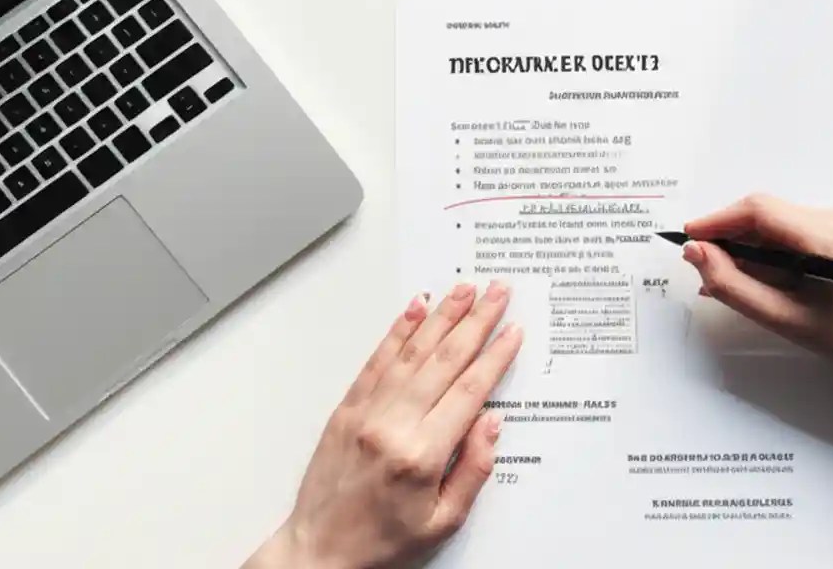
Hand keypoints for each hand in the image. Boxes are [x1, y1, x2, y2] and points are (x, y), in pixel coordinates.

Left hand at [245, 281, 522, 568]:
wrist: (319, 553)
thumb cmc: (381, 543)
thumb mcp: (443, 521)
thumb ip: (472, 470)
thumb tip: (491, 424)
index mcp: (421, 455)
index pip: (469, 391)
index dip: (495, 357)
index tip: (513, 333)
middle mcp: (392, 426)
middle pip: (444, 361)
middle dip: (476, 321)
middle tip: (498, 292)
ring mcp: (366, 414)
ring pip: (412, 352)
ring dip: (441, 316)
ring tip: (463, 289)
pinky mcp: (346, 410)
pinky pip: (376, 362)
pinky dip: (397, 332)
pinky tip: (414, 309)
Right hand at [682, 194, 832, 385]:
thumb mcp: (777, 315)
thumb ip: (730, 284)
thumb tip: (694, 252)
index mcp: (827, 237)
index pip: (760, 211)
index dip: (718, 220)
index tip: (688, 237)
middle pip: (764, 213)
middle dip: (729, 236)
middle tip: (704, 266)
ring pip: (772, 221)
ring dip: (745, 245)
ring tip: (724, 277)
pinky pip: (786, 228)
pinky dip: (763, 248)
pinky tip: (750, 273)